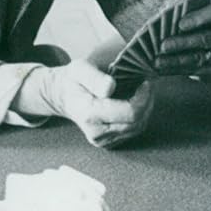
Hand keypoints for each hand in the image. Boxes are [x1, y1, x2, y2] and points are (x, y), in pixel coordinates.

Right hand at [16, 63, 153, 147]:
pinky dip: (139, 116)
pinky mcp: (108, 142)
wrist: (63, 95)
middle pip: (137, 122)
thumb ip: (95, 78)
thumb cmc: (74, 80)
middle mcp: (96, 132)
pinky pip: (132, 131)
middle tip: (147, 83)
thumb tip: (110, 87)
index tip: (145, 81)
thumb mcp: (80, 69)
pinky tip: (135, 102)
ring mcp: (102, 140)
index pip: (131, 112)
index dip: (144, 97)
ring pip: (138, 127)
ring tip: (142, 91)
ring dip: (145, 109)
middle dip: (147, 101)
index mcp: (90, 114)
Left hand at [154, 1, 210, 78]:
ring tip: (158, 61)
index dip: (198, 18)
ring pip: (202, 59)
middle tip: (163, 46)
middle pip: (207, 39)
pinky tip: (163, 70)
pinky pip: (199, 72)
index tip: (180, 25)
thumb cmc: (198, 20)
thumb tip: (166, 12)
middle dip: (183, 43)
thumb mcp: (193, 10)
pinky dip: (179, 70)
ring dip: (178, 61)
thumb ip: (183, 9)